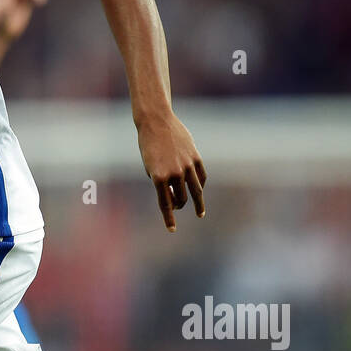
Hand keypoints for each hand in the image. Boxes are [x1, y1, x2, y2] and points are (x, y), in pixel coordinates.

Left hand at [136, 111, 206, 231]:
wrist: (156, 121)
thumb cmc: (148, 145)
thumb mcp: (150, 166)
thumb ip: (161, 181)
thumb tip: (174, 194)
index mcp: (159, 177)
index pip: (166, 205)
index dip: (169, 219)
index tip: (172, 230)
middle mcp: (174, 173)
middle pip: (181, 199)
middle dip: (179, 206)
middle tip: (178, 208)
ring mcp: (187, 165)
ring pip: (196, 191)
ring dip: (198, 204)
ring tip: (200, 213)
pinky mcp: (196, 157)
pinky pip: (201, 176)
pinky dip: (200, 185)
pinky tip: (199, 190)